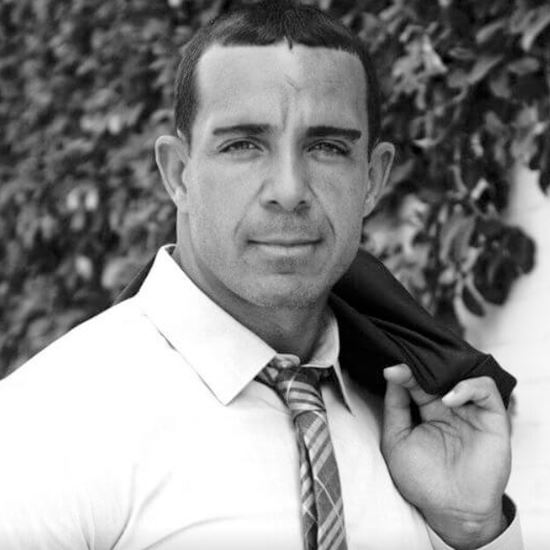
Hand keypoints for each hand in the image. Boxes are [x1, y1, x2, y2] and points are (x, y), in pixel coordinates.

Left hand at [381, 364, 510, 549]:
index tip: (390, 371)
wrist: (452, 511)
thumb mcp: (397, 440)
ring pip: (462, 375)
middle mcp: (449, 408)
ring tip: (427, 386)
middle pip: (436, 376)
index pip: (415, 382)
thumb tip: (392, 375)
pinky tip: (449, 400)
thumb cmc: (421, 480)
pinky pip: (485, 389)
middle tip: (404, 371)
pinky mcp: (492, 418)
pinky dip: (467, 387)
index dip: (403, 374)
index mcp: (427, 411)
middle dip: (419, 371)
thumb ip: (394, 408)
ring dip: (442, 375)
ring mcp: (470, 411)